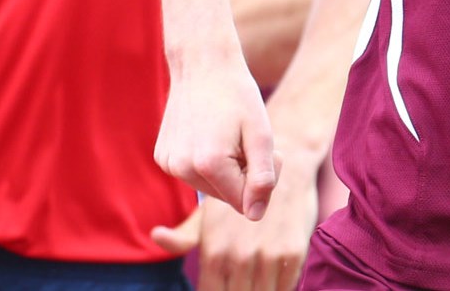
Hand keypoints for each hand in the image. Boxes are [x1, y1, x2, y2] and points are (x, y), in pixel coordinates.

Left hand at [152, 161, 316, 290]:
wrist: (283, 170)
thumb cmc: (239, 196)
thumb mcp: (206, 216)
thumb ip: (182, 236)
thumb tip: (156, 235)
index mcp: (215, 253)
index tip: (223, 287)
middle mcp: (240, 256)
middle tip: (238, 284)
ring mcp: (268, 255)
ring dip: (259, 290)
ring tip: (255, 282)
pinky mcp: (293, 252)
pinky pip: (286, 286)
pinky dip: (280, 286)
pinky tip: (274, 279)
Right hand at [156, 56, 277, 219]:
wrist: (202, 64)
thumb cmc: (237, 95)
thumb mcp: (261, 134)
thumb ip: (262, 177)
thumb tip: (255, 216)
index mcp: (209, 164)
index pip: (245, 202)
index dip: (262, 180)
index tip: (266, 152)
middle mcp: (182, 168)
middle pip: (226, 197)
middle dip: (243, 176)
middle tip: (246, 141)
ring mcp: (167, 163)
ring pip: (210, 188)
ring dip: (225, 170)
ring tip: (227, 136)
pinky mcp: (161, 157)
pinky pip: (193, 174)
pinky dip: (206, 162)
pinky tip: (209, 134)